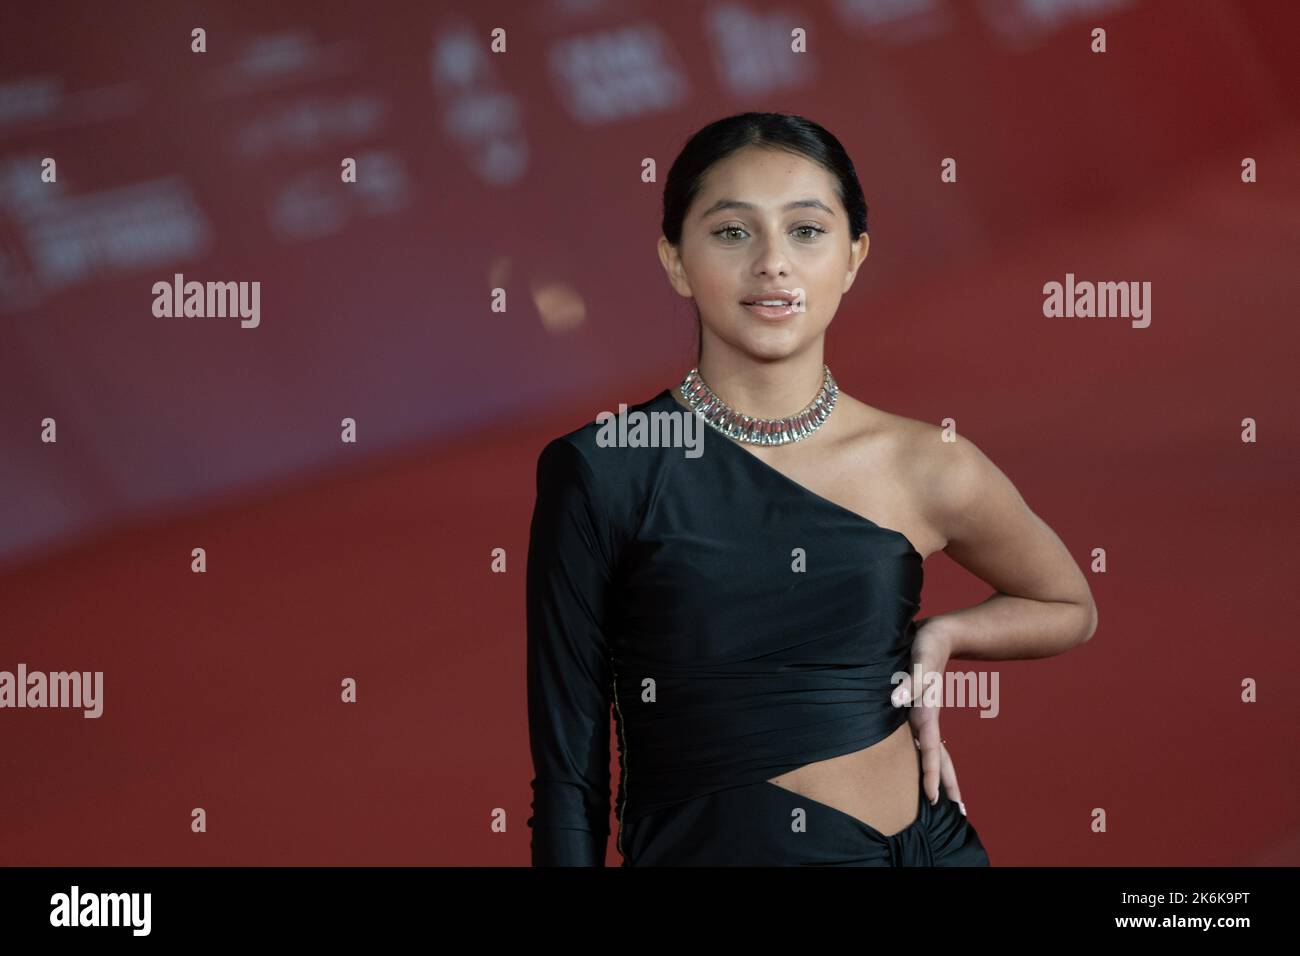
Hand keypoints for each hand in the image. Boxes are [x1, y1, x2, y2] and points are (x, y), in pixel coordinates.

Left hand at [891, 617, 966, 815]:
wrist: (940, 632)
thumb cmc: (929, 643)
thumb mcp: (921, 658)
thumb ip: (912, 681)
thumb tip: (897, 700)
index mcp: (927, 710)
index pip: (930, 748)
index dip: (930, 772)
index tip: (935, 799)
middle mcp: (927, 715)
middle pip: (939, 755)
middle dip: (946, 782)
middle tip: (959, 810)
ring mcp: (925, 712)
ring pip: (934, 749)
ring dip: (940, 771)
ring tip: (947, 797)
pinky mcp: (920, 705)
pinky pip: (924, 736)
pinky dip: (927, 753)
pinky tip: (927, 762)